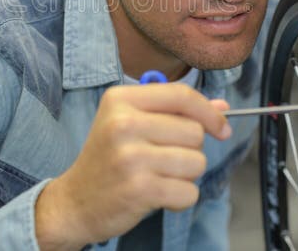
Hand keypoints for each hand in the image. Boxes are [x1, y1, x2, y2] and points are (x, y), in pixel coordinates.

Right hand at [35, 84, 231, 249]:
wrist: (75, 201)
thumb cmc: (109, 159)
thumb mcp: (132, 124)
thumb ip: (175, 112)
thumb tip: (222, 107)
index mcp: (120, 100)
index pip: (181, 95)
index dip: (209, 111)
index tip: (221, 127)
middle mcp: (123, 123)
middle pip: (194, 131)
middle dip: (190, 149)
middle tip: (164, 159)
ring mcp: (130, 157)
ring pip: (196, 161)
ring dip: (186, 175)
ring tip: (159, 176)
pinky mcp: (139, 188)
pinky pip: (189, 192)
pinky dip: (180, 198)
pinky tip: (158, 195)